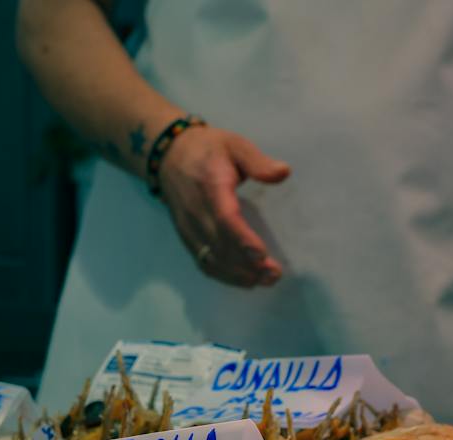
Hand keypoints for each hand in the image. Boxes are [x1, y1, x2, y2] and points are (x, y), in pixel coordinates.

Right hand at [154, 126, 289, 286]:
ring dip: (237, 275)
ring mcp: (189, 227)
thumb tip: (283, 172)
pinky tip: (244, 281)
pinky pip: (203, 261)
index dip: (242, 239)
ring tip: (264, 281)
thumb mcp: (235, 145)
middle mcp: (196, 211)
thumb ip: (258, 161)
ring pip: (211, 258)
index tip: (262, 254)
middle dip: (247, 265)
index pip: (224, 218)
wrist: (169, 155)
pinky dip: (223, 275)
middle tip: (274, 275)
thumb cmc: (208, 150)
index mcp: (211, 186)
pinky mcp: (187, 237)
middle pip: (220, 245)